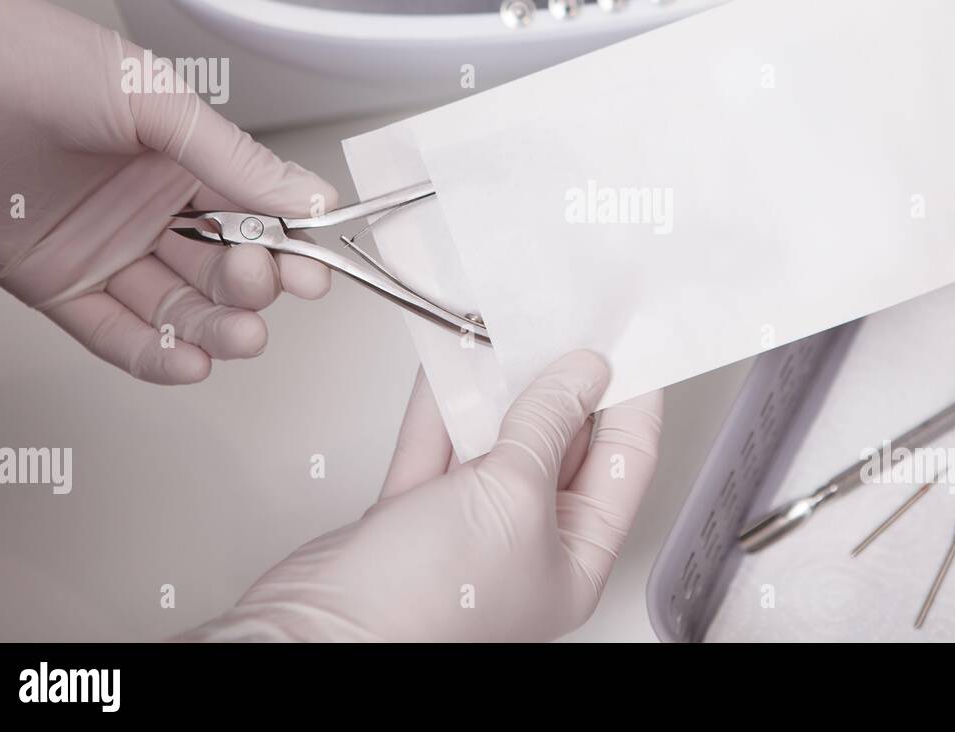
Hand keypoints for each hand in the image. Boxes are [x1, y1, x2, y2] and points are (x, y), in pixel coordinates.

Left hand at [0, 0, 338, 383]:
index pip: (258, 215)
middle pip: (224, 268)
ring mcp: (107, 248)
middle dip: (253, 288)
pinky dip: (153, 354)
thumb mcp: (150, 98)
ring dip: (216, 328)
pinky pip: (115, 333)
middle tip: (259, 285)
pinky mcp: (57, 284)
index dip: (289, 247)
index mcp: (185, 156)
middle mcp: (150, 206)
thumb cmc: (25, 57)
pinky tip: (188, 361)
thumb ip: (233, 158)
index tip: (312, 272)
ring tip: (239, 337)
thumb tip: (308, 196)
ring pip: (179, 307)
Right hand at [186, 351, 663, 641]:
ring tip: (509, 331)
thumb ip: (548, 424)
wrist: (319, 629)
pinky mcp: (416, 512)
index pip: (625, 465)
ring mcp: (470, 527)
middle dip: (561, 385)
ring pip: (496, 439)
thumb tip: (581, 374)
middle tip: (568, 326)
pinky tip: (453, 359)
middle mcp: (528, 544)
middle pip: (562, 446)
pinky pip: (441, 443)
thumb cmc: (426, 604)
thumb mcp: (513, 496)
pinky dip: (444, 402)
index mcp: (576, 559)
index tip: (632, 346)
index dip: (635, 403)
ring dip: (497, 387)